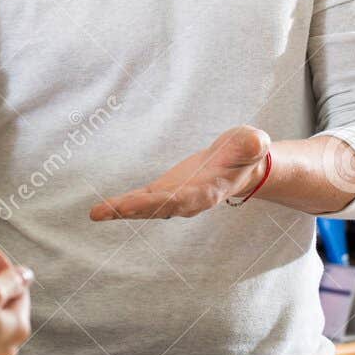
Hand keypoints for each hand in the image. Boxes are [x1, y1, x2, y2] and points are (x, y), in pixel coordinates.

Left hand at [88, 126, 270, 220]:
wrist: (240, 164)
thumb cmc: (246, 152)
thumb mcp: (252, 143)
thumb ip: (252, 145)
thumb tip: (257, 141)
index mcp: (208, 192)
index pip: (184, 199)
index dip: (164, 201)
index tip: (146, 203)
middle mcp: (187, 201)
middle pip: (158, 207)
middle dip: (132, 209)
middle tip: (106, 211)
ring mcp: (173, 198)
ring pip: (145, 207)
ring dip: (121, 211)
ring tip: (98, 213)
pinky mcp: (162, 192)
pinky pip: (139, 200)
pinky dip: (120, 205)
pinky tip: (100, 211)